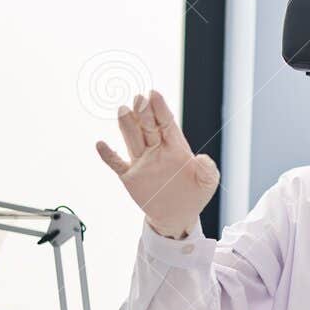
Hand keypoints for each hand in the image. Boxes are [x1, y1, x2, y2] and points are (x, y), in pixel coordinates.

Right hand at [96, 91, 219, 238]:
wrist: (178, 215)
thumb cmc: (195, 193)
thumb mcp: (208, 182)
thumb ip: (208, 170)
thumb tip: (203, 158)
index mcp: (175, 145)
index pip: (166, 122)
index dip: (160, 108)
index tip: (154, 94)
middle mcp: (156, 149)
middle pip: (148, 127)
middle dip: (144, 112)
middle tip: (139, 99)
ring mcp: (142, 161)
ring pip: (132, 139)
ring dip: (127, 126)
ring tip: (123, 110)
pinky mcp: (130, 176)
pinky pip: (117, 164)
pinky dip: (108, 155)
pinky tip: (101, 145)